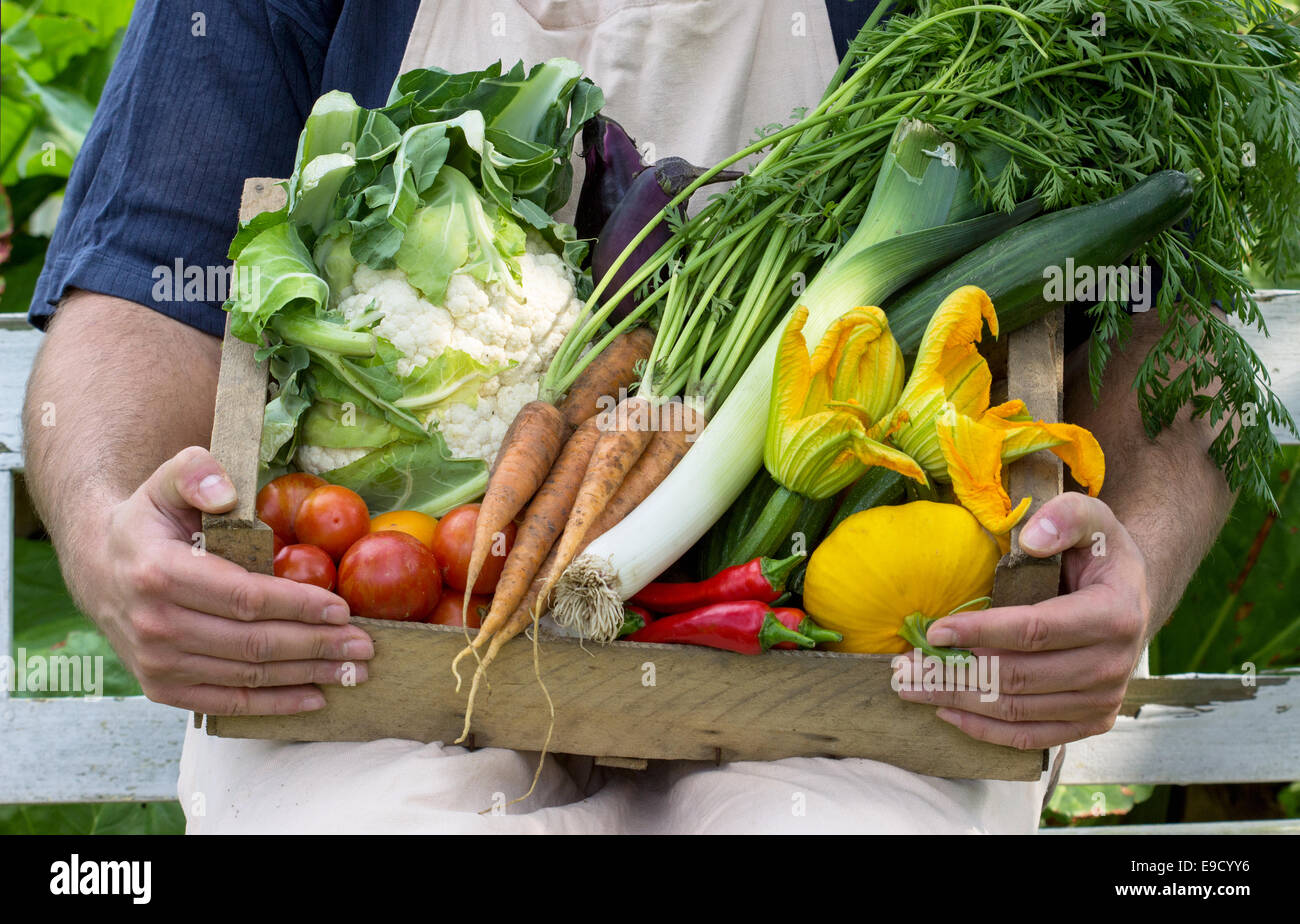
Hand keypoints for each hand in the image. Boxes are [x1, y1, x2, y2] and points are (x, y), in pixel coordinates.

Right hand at [70, 446, 372, 714]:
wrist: (97, 567)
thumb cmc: (150, 521)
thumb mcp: (166, 481)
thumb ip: (196, 472)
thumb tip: (227, 493)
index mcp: (160, 573)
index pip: (244, 597)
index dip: (298, 605)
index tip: (343, 609)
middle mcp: (155, 625)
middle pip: (253, 643)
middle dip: (317, 645)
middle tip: (364, 645)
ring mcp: (156, 663)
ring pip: (247, 675)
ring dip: (306, 676)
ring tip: (353, 670)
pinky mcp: (161, 688)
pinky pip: (226, 702)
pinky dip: (273, 705)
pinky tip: (314, 698)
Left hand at [897, 492, 1150, 748]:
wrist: (1133, 598)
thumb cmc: (1100, 554)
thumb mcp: (1093, 519)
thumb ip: (1066, 517)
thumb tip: (1030, 537)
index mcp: (1114, 615)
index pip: (1035, 630)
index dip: (981, 632)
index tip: (935, 631)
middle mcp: (1112, 666)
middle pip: (1019, 677)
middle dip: (955, 672)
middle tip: (905, 667)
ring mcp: (1102, 700)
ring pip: (1018, 710)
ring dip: (959, 701)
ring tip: (912, 687)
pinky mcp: (1092, 721)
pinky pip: (1032, 737)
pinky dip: (986, 730)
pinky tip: (947, 711)